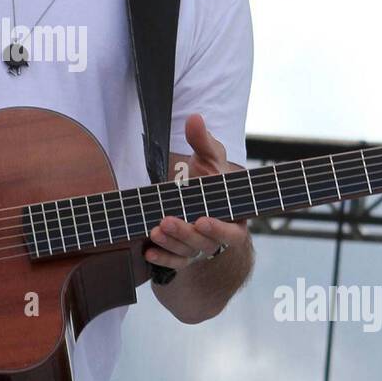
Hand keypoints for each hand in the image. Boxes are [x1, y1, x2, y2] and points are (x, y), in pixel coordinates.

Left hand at [145, 114, 249, 271]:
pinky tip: (148, 252)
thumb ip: (203, 141)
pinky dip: (161, 258)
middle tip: (167, 221)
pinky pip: (173, 263)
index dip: (218, 229)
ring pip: (187, 252)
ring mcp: (198, 248)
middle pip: (204, 243)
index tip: (202, 220)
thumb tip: (194, 118)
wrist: (198, 200)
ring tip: (155, 229)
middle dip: (185, 233)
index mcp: (233, 218)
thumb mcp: (209, 158)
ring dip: (171, 243)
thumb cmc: (209, 178)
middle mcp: (217, 237)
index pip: (231, 232)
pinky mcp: (181, 255)